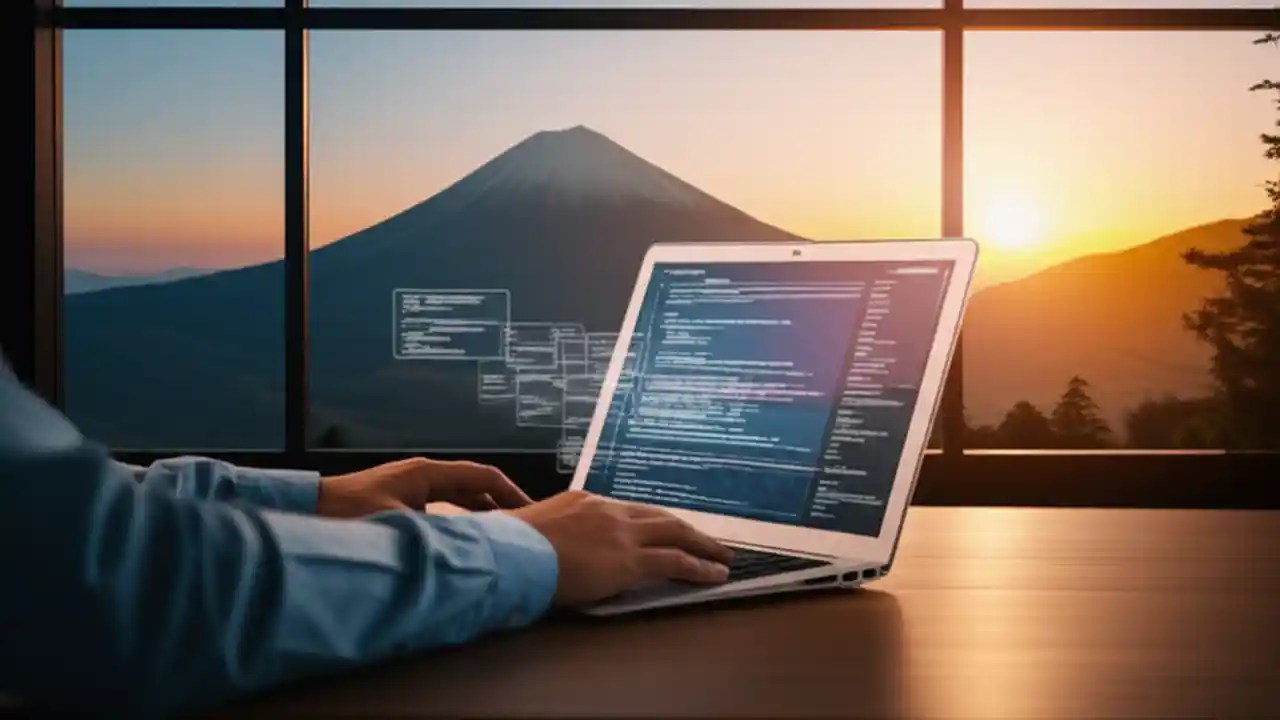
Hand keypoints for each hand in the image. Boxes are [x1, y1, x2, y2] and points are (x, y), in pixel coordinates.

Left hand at [318, 458, 531, 518]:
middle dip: (502, 503)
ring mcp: (411, 487)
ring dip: (482, 511)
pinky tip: (467, 538)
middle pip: (474, 485)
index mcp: (427, 473)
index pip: (483, 476)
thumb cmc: (346, 516)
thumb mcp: (398, 528)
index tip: (534, 511)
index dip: (512, 492)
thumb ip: (437, 537)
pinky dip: (461, 517)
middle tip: (526, 525)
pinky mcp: (400, 501)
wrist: (307, 512)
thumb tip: (471, 551)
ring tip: (504, 532)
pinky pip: (442, 505)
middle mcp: (422, 475)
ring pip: (459, 496)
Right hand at [508, 490, 733, 606]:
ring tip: (722, 557)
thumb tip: (553, 550)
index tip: (665, 530)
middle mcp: (608, 511)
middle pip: (660, 517)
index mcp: (585, 502)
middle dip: (687, 529)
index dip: (652, 523)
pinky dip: (699, 566)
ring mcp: (622, 533)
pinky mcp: (630, 561)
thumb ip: (553, 536)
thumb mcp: (534, 531)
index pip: (629, 511)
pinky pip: (675, 561)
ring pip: (675, 534)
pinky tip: (714, 574)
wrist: (510, 554)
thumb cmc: (510, 548)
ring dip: (703, 546)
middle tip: (709, 541)